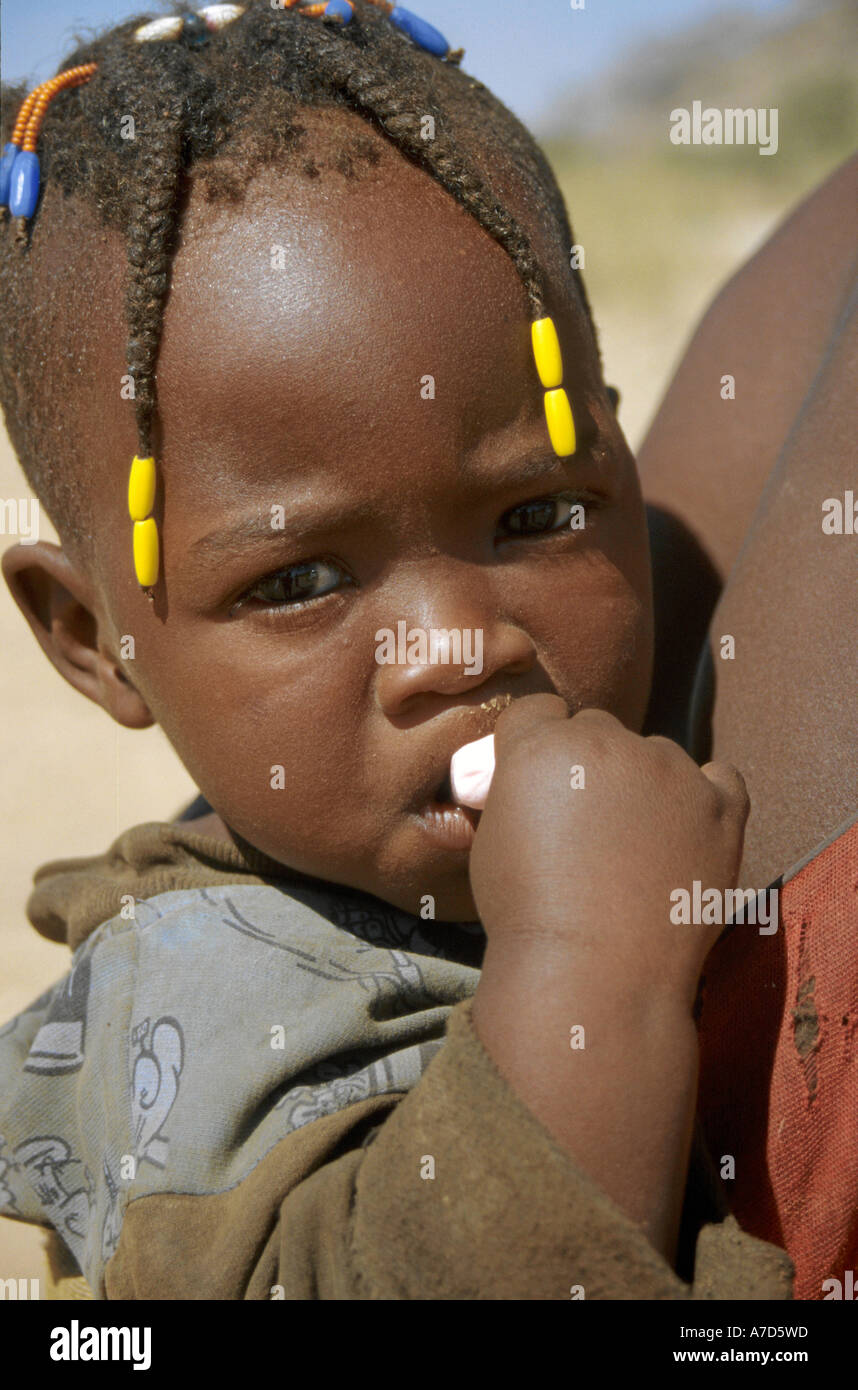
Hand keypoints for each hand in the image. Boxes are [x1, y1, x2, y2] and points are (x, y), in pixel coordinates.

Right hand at [468, 694, 749, 1010]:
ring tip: (634, 848)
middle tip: (586, 823)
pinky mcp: (720, 805)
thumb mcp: (490, 842)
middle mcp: (608, 743)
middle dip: (588, 764)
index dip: (535, 743)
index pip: (539, 711)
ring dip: (645, 783)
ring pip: (655, 753)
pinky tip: (683, 834)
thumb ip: (512, 791)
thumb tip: (523, 780)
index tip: (540, 780)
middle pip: (596, 728)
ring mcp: (671, 771)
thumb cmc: (529, 918)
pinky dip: (704, 799)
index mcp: (542, 746)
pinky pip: (718, 778)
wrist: (595, 977)